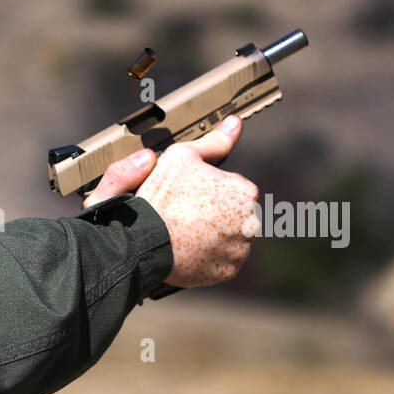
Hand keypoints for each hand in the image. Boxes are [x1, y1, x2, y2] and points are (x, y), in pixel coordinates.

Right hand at [83, 115, 259, 288]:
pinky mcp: (227, 271)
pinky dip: (210, 257)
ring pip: (231, 239)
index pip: (234, 188)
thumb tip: (235, 123)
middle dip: (217, 214)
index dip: (210, 190)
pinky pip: (222, 261)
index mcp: (246, 192)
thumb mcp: (183, 156)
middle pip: (235, 215)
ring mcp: (239, 249)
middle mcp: (251, 222)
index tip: (190, 195)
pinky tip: (191, 250)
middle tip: (186, 215)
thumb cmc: (160, 198)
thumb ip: (214, 141)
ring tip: (187, 234)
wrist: (142, 240)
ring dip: (215, 236)